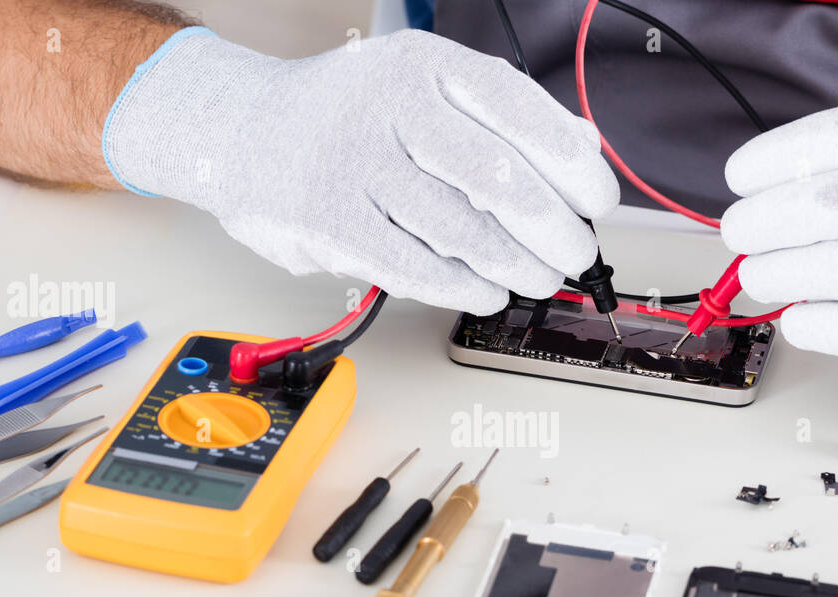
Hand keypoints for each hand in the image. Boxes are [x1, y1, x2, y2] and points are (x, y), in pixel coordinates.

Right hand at [104, 29, 618, 313]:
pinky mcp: (330, 223)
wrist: (239, 133)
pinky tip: (485, 292)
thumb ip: (496, 118)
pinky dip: (461, 288)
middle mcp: (388, 107)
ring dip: (513, 265)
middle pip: (496, 177)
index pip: (517, 109)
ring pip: (459, 230)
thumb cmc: (346, 118)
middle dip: (550, 228)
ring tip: (536, 278)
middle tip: (573, 254)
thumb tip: (580, 153)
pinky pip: (414, 268)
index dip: (570, 163)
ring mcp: (355, 166)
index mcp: (422, 65)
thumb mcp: (421, 91)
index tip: (597, 201)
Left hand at [720, 99, 837, 396]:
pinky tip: (801, 319)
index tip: (740, 177)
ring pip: (829, 267)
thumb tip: (806, 166)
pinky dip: (816, 322)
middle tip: (742, 236)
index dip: (772, 160)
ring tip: (761, 278)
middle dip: (759, 223)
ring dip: (777, 275)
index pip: (835, 139)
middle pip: (818, 205)